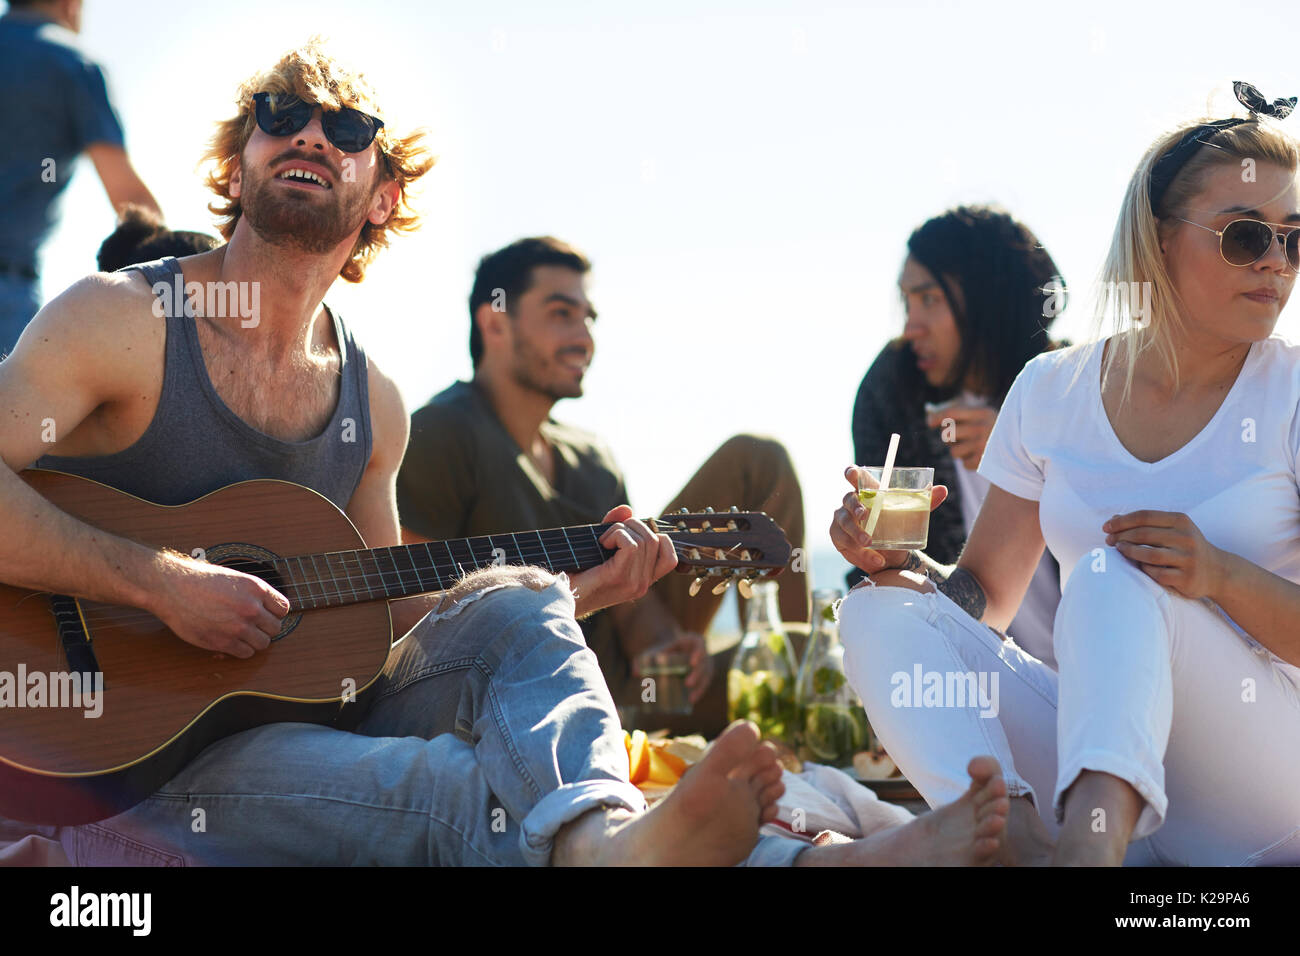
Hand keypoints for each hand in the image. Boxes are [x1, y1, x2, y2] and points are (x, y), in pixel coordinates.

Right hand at [149, 551, 289, 658]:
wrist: (173, 588)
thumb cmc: (201, 581)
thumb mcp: (235, 578)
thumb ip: (254, 594)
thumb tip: (268, 610)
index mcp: (256, 588)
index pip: (283, 608)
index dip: (274, 613)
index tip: (266, 614)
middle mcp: (251, 608)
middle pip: (275, 628)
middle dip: (266, 628)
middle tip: (253, 625)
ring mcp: (238, 627)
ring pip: (263, 643)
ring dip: (255, 640)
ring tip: (243, 634)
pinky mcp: (223, 642)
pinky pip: (245, 653)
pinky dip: (241, 650)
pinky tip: (232, 641)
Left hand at [569, 505, 677, 617]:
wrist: (559, 594)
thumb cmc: (580, 572)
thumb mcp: (604, 547)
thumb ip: (618, 528)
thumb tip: (627, 509)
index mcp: (643, 580)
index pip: (671, 558)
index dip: (658, 538)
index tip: (634, 534)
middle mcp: (643, 584)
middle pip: (657, 540)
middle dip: (635, 525)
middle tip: (612, 533)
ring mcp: (633, 583)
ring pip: (645, 540)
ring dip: (621, 529)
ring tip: (604, 539)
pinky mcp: (618, 577)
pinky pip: (631, 545)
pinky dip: (616, 535)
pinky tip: (602, 543)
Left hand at [635, 629, 712, 704]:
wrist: (668, 655)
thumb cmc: (660, 653)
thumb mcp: (652, 652)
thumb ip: (641, 660)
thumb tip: (635, 673)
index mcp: (691, 640)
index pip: (699, 644)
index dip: (698, 653)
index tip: (692, 663)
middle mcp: (701, 651)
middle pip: (703, 662)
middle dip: (697, 674)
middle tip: (687, 684)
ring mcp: (705, 663)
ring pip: (707, 674)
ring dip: (700, 686)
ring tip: (691, 698)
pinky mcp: (704, 674)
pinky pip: (705, 683)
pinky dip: (699, 692)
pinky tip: (692, 700)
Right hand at [830, 465, 947, 573]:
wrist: (891, 554)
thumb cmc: (898, 527)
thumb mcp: (913, 515)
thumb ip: (926, 501)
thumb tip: (943, 489)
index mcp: (867, 491)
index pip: (855, 476)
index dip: (851, 472)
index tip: (853, 474)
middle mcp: (851, 502)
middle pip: (847, 499)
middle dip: (855, 506)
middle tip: (865, 515)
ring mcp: (842, 519)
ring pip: (844, 522)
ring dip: (857, 533)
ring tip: (871, 544)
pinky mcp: (838, 536)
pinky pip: (844, 541)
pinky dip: (860, 552)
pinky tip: (875, 558)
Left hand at [926, 404, 997, 470]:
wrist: (1022, 448)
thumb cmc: (994, 429)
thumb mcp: (982, 416)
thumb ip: (959, 415)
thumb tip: (929, 418)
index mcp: (983, 413)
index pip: (952, 413)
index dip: (938, 417)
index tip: (929, 422)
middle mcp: (983, 428)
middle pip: (948, 434)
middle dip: (948, 437)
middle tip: (956, 437)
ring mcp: (984, 446)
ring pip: (953, 452)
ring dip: (959, 451)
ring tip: (973, 447)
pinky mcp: (984, 462)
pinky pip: (963, 464)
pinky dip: (969, 461)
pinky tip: (981, 456)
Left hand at [1103, 510, 1226, 599]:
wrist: (1218, 571)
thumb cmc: (1185, 547)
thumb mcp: (1172, 530)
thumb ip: (1145, 524)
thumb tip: (1113, 518)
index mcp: (1181, 521)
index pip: (1145, 516)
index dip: (1122, 521)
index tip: (1106, 527)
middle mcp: (1187, 538)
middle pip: (1144, 534)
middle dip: (1121, 537)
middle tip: (1109, 541)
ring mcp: (1188, 559)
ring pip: (1149, 555)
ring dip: (1129, 552)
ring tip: (1119, 550)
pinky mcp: (1187, 578)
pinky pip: (1157, 574)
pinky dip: (1144, 569)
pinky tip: (1139, 566)